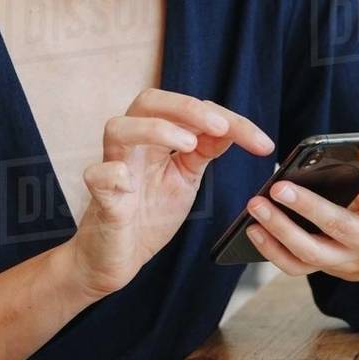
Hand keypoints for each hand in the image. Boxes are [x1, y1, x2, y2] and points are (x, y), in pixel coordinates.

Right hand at [68, 89, 274, 299]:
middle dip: (187, 108)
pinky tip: (130, 182)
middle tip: (221, 127)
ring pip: (118, 127)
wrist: (118, 257)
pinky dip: (112, 174)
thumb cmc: (148, 214)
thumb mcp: (187, 177)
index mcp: (155, 138)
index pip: (189, 111)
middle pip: (148, 102)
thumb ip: (204, 150)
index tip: (262, 143)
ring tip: (188, 145)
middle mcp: (133, 145)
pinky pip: (96, 175)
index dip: (229, 119)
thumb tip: (231, 128)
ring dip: (156, 130)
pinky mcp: (100, 199)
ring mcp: (113, 168)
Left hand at [244, 141, 358, 282]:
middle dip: (308, 207)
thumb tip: (344, 151)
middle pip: (341, 226)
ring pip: (311, 253)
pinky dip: (271, 249)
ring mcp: (348, 262)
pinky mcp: (328, 270)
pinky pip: (295, 266)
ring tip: (256, 205)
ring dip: (279, 230)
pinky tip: (253, 228)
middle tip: (279, 187)